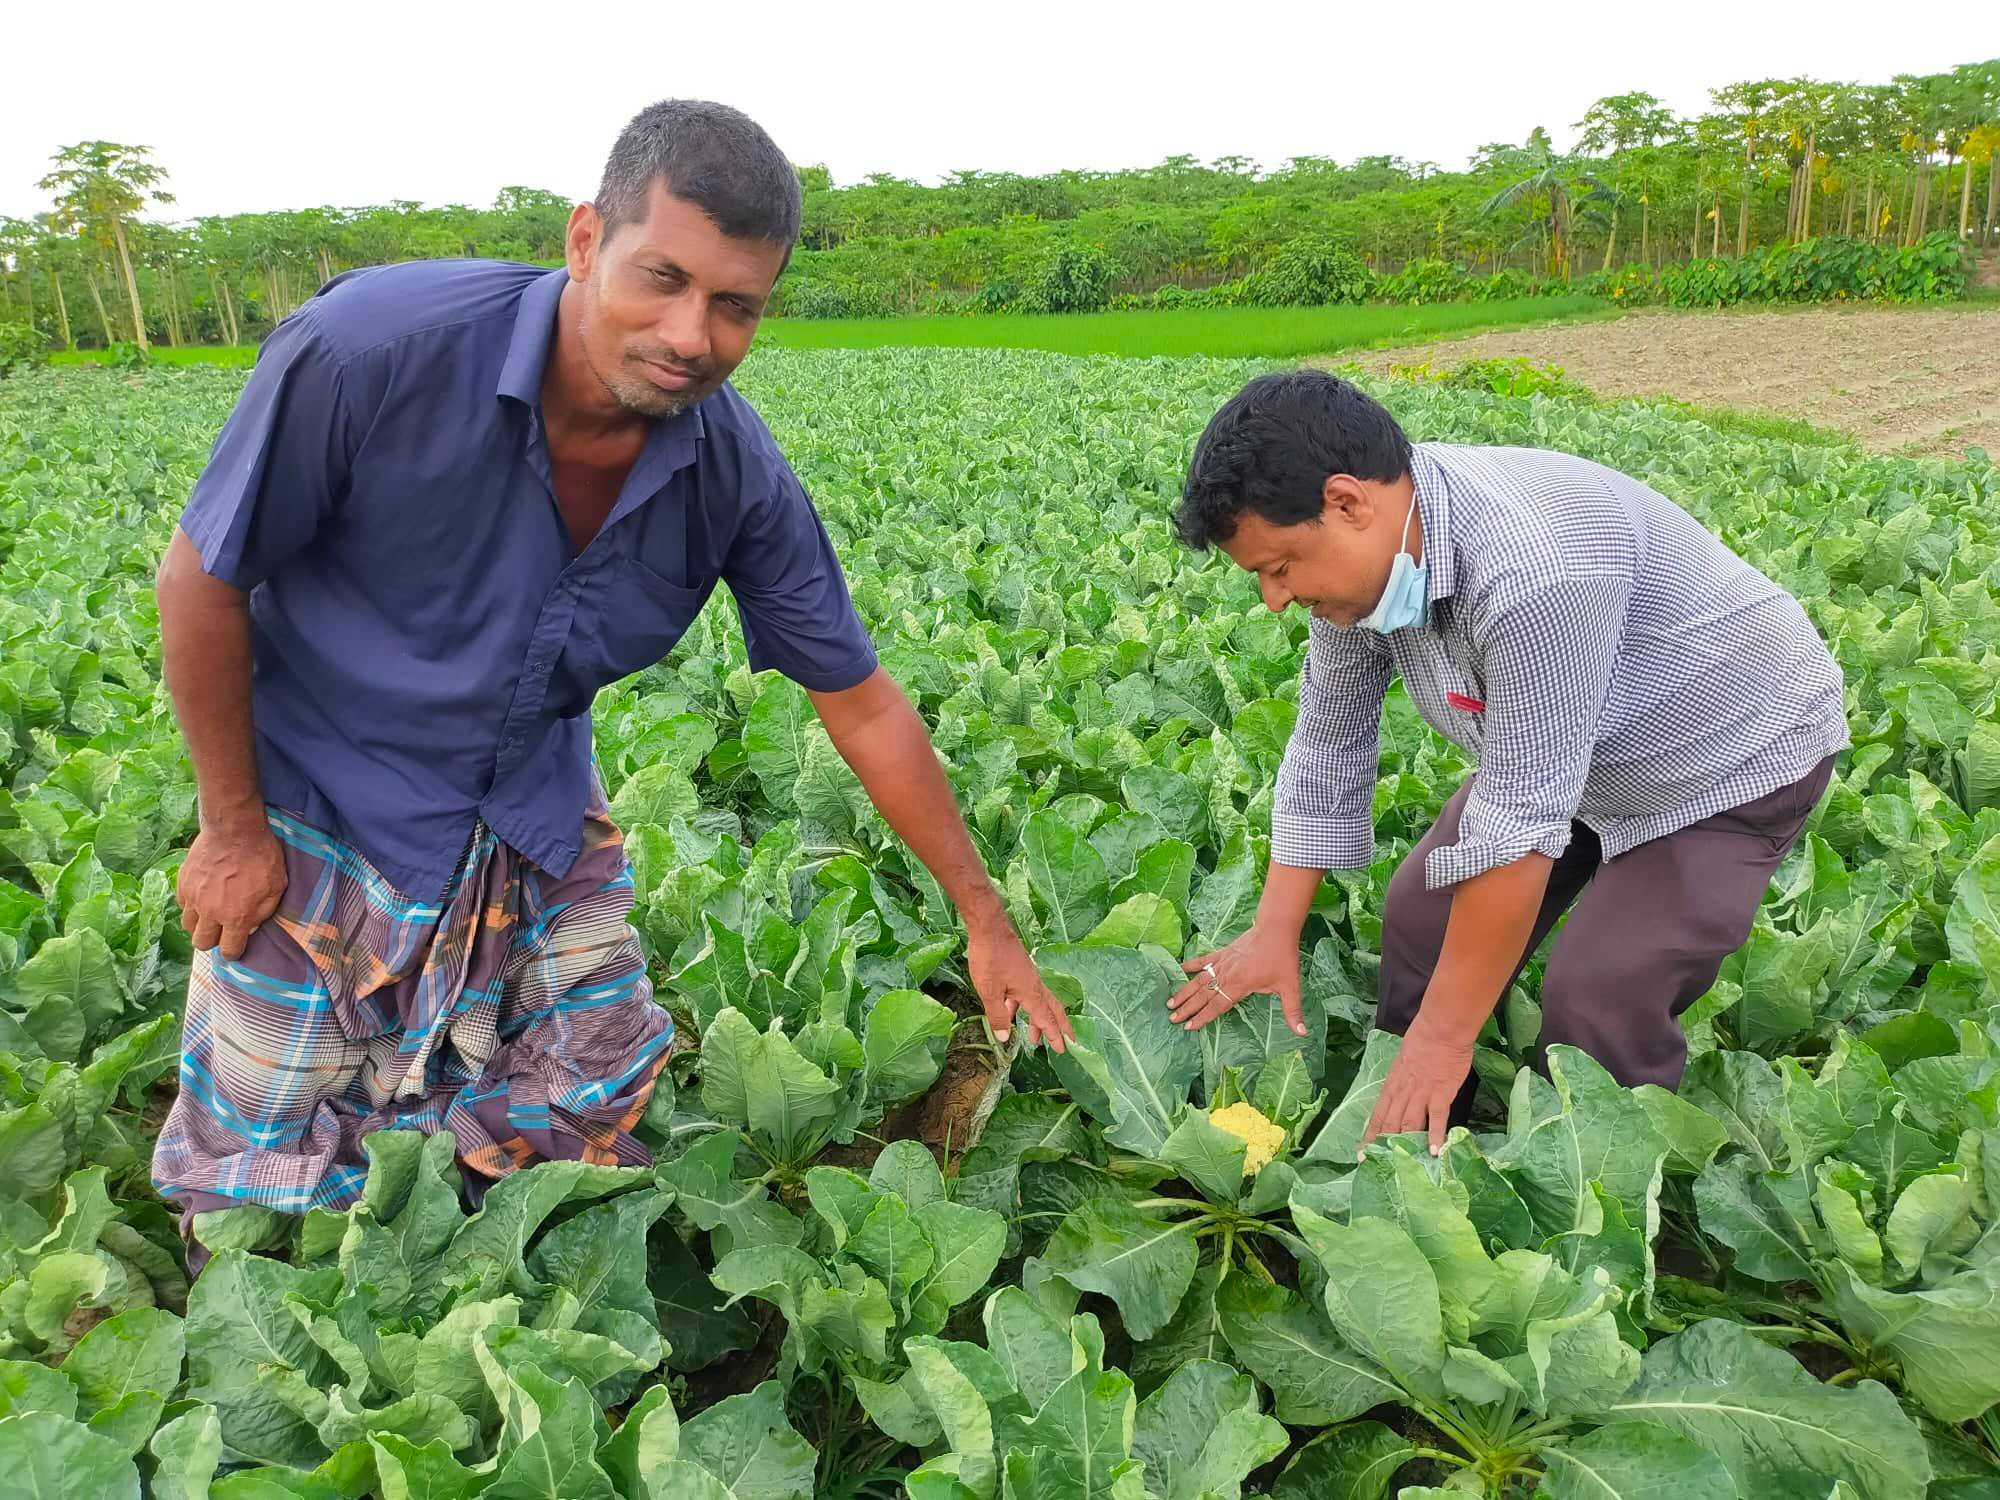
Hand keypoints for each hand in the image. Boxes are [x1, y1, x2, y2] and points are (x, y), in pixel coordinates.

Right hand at [178, 821, 287, 959]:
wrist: (235, 831)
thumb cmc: (262, 858)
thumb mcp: (275, 889)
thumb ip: (262, 913)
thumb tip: (250, 928)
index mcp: (236, 918)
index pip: (229, 950)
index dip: (234, 952)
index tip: (236, 947)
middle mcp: (210, 913)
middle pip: (201, 943)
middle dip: (212, 941)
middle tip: (222, 931)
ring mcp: (193, 898)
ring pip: (188, 926)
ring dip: (199, 925)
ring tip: (210, 915)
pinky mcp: (183, 883)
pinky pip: (182, 905)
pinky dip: (191, 906)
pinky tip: (202, 897)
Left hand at [966, 921, 1074, 1052]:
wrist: (988, 928)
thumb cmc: (990, 958)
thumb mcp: (990, 991)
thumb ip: (998, 1015)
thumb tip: (1005, 1038)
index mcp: (1030, 992)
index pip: (1046, 1018)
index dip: (1054, 1035)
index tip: (1063, 1049)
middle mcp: (1034, 985)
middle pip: (1052, 1009)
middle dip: (1059, 1026)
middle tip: (1067, 1042)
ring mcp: (1027, 976)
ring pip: (1038, 1002)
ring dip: (1038, 1019)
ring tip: (1033, 1038)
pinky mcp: (1019, 970)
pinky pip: (1025, 993)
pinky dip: (1022, 1007)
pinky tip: (1009, 1011)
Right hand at [1167, 923, 1305, 1034]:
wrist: (1276, 929)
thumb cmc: (1283, 958)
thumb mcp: (1290, 986)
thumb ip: (1292, 1011)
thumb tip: (1302, 1032)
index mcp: (1240, 986)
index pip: (1217, 1006)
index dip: (1202, 1017)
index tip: (1189, 1027)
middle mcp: (1227, 975)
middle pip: (1203, 995)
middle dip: (1187, 1008)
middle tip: (1172, 1019)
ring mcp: (1222, 963)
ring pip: (1199, 980)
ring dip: (1184, 992)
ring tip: (1170, 1002)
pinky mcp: (1222, 953)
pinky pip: (1203, 961)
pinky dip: (1190, 966)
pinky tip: (1178, 970)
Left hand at [1359, 1019, 1475, 1157]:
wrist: (1440, 1029)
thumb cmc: (1423, 1041)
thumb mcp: (1404, 1062)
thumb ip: (1401, 1081)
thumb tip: (1400, 1095)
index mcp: (1392, 1084)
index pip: (1378, 1114)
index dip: (1370, 1135)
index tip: (1362, 1153)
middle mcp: (1402, 1092)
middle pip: (1389, 1123)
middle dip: (1381, 1146)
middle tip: (1377, 1166)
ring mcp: (1421, 1093)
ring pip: (1408, 1123)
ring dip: (1404, 1145)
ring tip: (1401, 1166)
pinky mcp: (1440, 1093)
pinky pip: (1436, 1117)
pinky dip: (1435, 1135)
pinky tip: (1435, 1152)